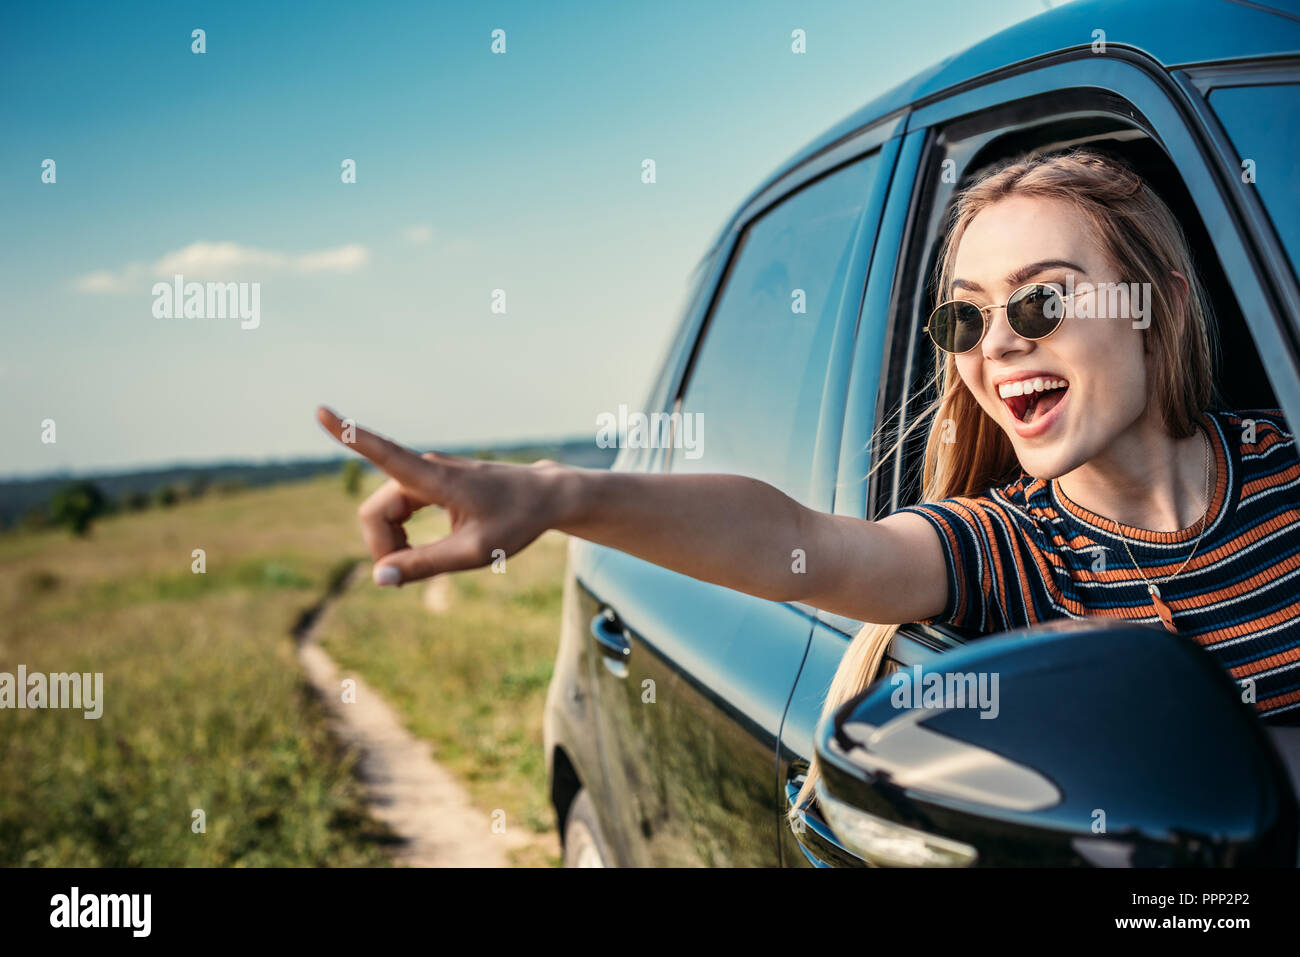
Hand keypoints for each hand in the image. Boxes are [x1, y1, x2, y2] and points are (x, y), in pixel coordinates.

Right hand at [315, 406, 563, 585]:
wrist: (545, 497)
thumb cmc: (517, 521)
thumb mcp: (475, 553)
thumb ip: (425, 565)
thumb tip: (379, 578)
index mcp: (435, 478)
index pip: (384, 453)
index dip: (348, 435)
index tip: (320, 410)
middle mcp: (425, 469)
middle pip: (375, 513)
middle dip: (382, 547)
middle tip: (408, 578)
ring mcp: (426, 475)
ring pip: (383, 514)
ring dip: (391, 543)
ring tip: (419, 566)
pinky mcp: (430, 483)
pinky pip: (396, 511)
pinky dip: (400, 536)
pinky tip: (418, 552)